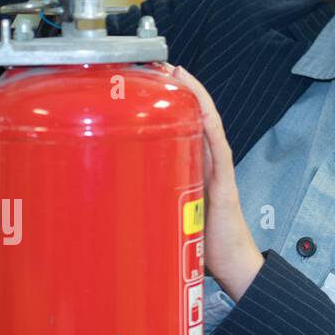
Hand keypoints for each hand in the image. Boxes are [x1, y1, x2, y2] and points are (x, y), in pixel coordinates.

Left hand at [158, 61, 262, 300]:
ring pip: (208, 125)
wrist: (234, 268)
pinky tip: (203, 110)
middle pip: (195, 117)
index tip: (148, 79)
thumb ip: (145, 203)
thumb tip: (101, 204)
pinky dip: (212, 127)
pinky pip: (220, 150)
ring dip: (196, 97)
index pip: (181, 126)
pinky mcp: (225, 185)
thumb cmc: (202, 246)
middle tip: (158, 66)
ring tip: (179, 75)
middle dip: (179, 89)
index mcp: (192, 169)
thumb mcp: (166, 218)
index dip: (167, 102)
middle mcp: (207, 164)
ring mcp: (219, 172)